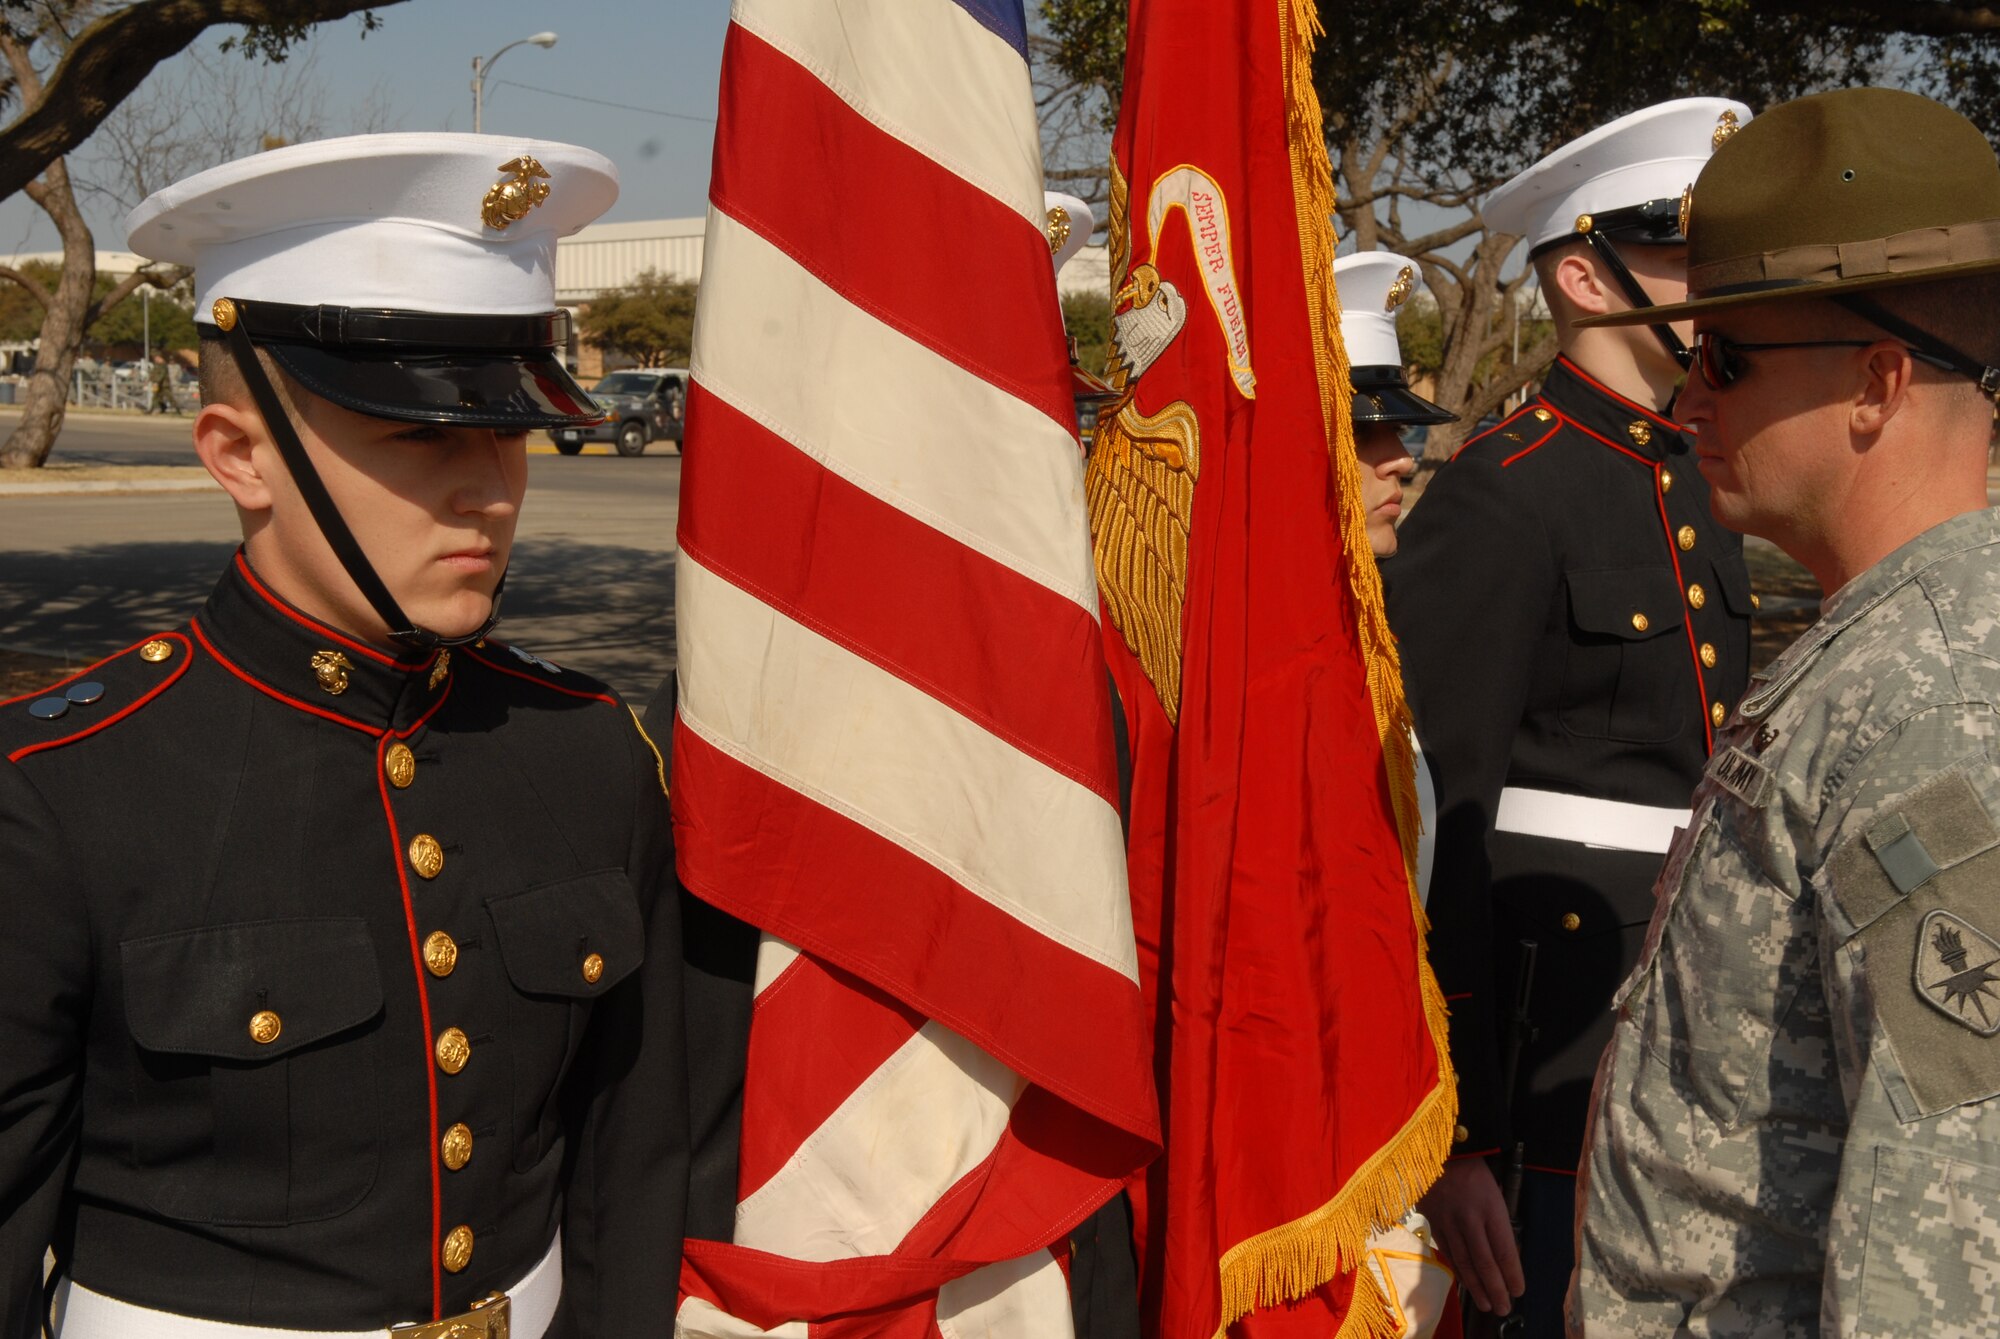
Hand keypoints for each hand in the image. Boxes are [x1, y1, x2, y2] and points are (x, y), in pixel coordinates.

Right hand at [1418, 1157, 1525, 1316]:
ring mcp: (1449, 1222)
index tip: (1518, 1291)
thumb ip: (1498, 1220)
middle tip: (1504, 1308)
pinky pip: (1448, 1252)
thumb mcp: (1495, 1190)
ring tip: (1487, 1304)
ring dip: (1477, 1287)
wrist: (1436, 1148)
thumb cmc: (1474, 1168)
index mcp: (1490, 1207)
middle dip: (1496, 1289)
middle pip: (1485, 1262)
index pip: (1504, 1250)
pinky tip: (1466, 1284)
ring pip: (1465, 1262)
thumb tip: (1504, 1253)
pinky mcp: (1433, 1222)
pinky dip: (1458, 1271)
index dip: (1512, 1274)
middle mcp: (1470, 1218)